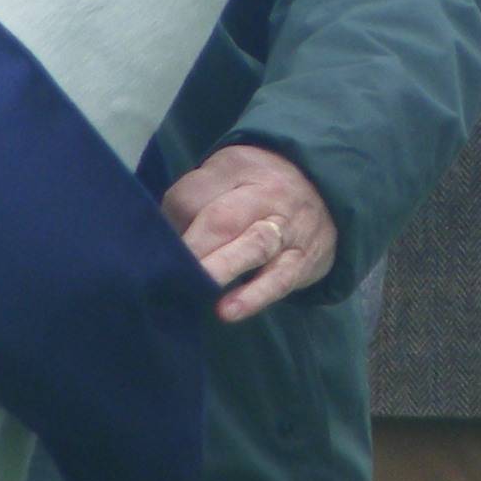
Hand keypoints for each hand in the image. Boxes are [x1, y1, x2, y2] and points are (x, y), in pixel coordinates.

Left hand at [160, 143, 335, 324]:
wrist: (327, 189)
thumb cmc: (259, 188)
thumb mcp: (226, 176)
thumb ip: (193, 202)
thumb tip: (160, 243)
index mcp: (235, 170)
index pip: (194, 193)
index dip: (172, 222)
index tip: (154, 248)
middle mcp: (264, 195)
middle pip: (223, 218)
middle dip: (194, 248)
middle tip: (166, 273)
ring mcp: (286, 228)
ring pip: (253, 246)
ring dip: (222, 268)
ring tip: (198, 287)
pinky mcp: (303, 260)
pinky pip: (279, 279)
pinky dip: (254, 296)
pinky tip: (229, 311)